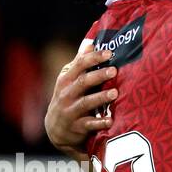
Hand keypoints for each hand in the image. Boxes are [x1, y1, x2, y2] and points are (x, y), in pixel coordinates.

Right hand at [45, 41, 117, 162]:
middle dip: (98, 75)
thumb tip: (90, 42)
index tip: (109, 53)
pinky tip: (110, 121)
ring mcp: (71, 111)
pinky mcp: (77, 127)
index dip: (94, 58)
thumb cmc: (67, 98)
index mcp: (66, 79)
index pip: (79, 64)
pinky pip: (89, 124)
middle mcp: (67, 94)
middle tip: (114, 70)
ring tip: (115, 93)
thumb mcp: (68, 80)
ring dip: (100, 98)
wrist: (56, 129)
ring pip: (86, 103)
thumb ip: (79, 63)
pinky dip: (99, 123)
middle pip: (83, 82)